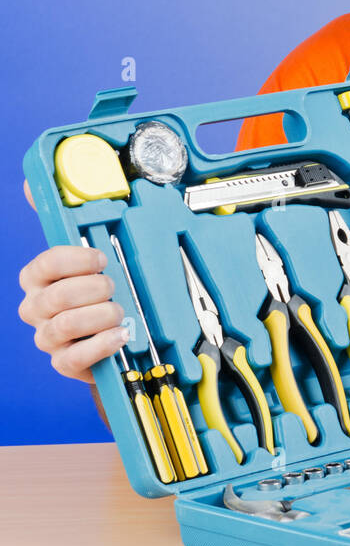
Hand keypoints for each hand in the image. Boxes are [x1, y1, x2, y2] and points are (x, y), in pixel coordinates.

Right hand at [18, 181, 128, 383]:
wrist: (107, 335)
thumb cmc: (95, 291)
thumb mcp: (86, 254)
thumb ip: (63, 217)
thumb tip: (32, 181)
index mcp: (36, 279)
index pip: (45, 264)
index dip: (76, 260)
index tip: (101, 258)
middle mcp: (36, 308)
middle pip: (58, 296)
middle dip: (94, 289)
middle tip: (114, 286)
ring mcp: (48, 338)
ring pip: (66, 324)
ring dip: (101, 315)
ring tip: (119, 312)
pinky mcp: (64, 363)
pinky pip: (74, 357)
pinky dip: (102, 344)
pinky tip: (120, 334)